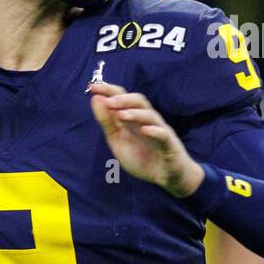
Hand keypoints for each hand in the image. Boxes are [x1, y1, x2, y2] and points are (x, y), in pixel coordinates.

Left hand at [88, 81, 204, 197]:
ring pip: (151, 116)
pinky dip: (155, 131)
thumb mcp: (118, 140)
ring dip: (135, 113)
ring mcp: (160, 131)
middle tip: (108, 101)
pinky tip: (144, 130)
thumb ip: (107, 122)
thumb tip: (95, 98)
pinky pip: (164, 135)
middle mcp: (147, 121)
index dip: (110, 90)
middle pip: (139, 101)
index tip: (93, 87)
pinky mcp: (170, 145)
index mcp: (133, 118)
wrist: (166, 177)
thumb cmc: (142, 156)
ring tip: (121, 115)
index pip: (123, 98)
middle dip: (123, 99)